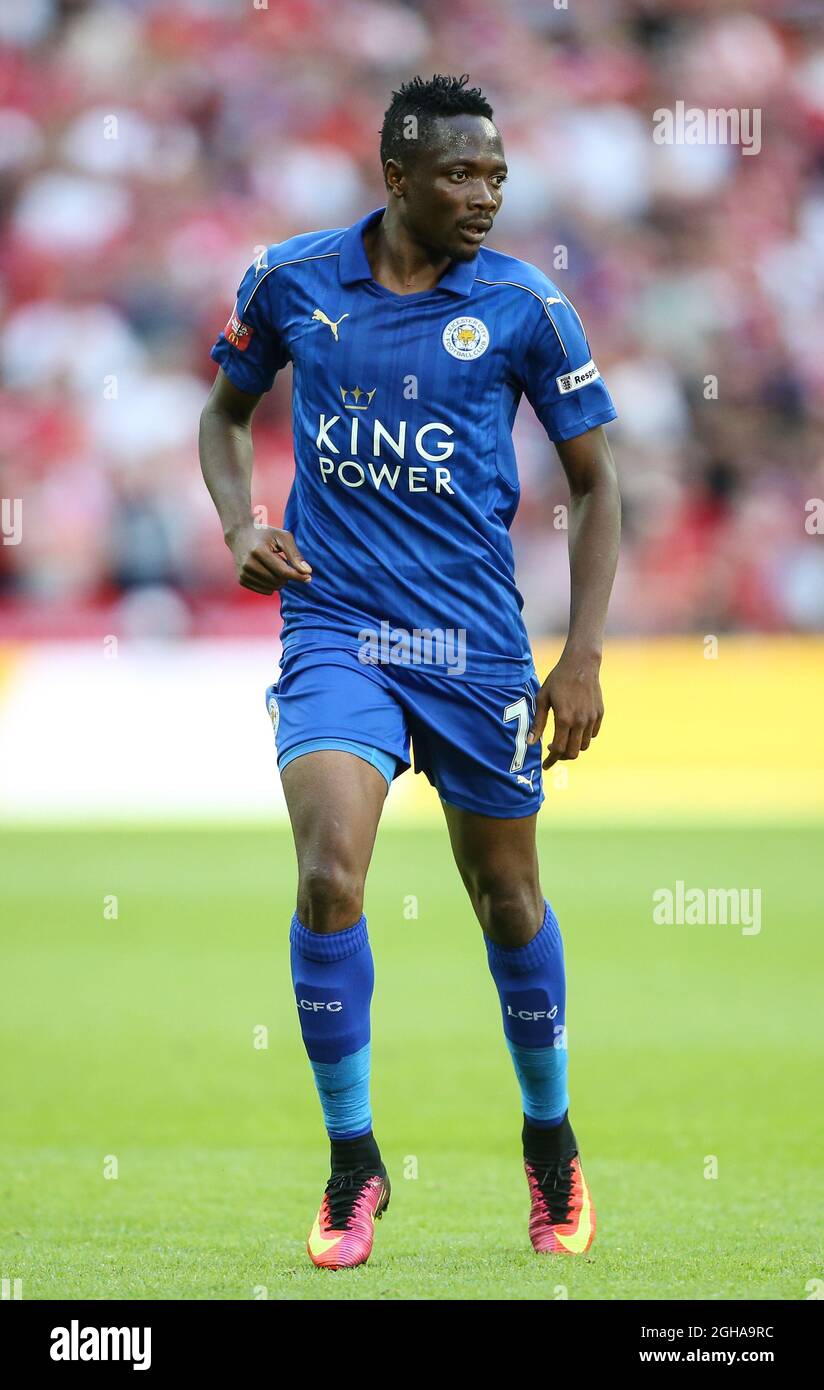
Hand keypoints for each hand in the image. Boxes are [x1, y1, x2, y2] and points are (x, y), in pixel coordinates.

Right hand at [226, 523, 312, 593]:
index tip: (308, 577)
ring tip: (275, 565)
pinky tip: (268, 572)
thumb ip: (295, 555)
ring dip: (280, 580)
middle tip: (284, 562)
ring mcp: (243, 573)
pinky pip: (265, 591)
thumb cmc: (265, 534)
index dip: (297, 576)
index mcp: (259, 551)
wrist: (239, 534)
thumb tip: (307, 572)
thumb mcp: (282, 537)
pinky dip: (271, 584)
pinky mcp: (242, 580)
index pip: (283, 571)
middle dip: (287, 575)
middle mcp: (249, 564)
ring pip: (272, 588)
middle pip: (278, 580)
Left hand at [527, 649, 603, 768]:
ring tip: (563, 739)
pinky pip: (592, 734)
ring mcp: (592, 718)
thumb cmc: (558, 679)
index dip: (551, 760)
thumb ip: (537, 723)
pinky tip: (574, 729)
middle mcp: (580, 721)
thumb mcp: (542, 699)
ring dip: (573, 747)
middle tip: (553, 752)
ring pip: (584, 745)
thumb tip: (530, 743)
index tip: (545, 765)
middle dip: (562, 757)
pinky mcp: (599, 714)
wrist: (581, 664)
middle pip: (573, 753)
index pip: (558, 749)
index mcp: (564, 718)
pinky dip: (583, 737)